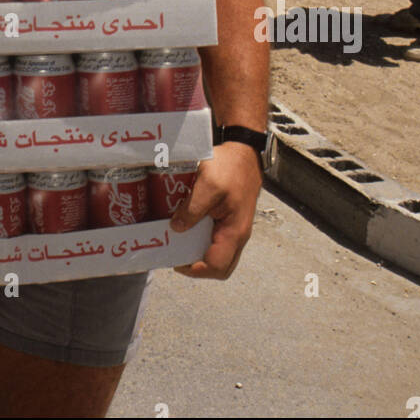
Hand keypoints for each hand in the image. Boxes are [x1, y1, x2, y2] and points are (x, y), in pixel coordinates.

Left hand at [171, 143, 261, 278]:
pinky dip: (200, 237)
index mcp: (234, 233)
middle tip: (177, 252)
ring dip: (198, 250)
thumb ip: (193, 209)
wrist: (243, 150)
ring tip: (178, 240)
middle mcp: (237, 235)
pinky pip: (215, 237)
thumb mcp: (208, 186)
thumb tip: (177, 229)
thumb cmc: (230, 167)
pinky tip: (186, 225)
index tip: (175, 260)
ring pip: (217, 252)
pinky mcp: (229, 218)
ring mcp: (234, 227)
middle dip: (196, 264)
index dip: (194, 269)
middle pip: (218, 265)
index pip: (216, 266)